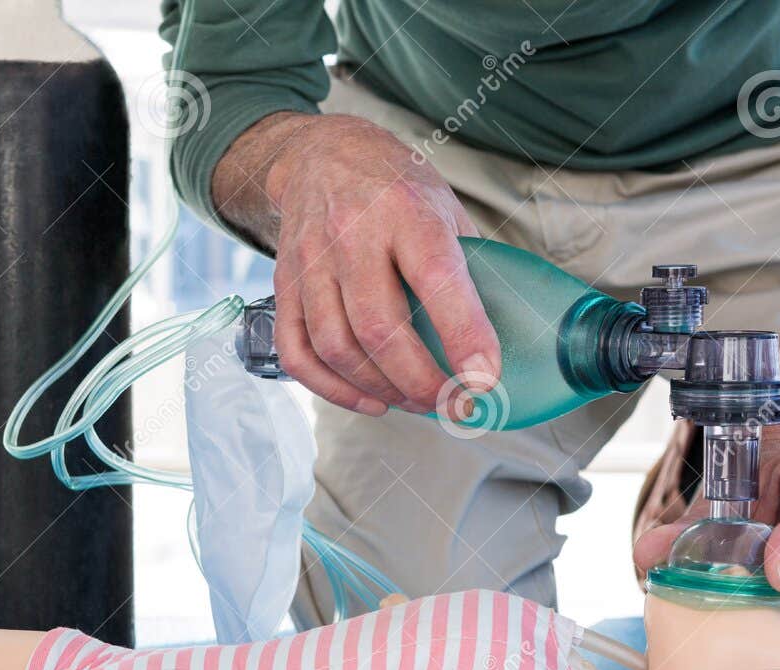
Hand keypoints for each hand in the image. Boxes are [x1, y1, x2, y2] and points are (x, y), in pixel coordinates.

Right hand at [214, 113, 500, 417]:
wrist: (321, 155)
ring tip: (415, 402)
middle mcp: (352, 234)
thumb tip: (495, 339)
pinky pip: (297, 353)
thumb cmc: (394, 187)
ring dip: (381, 390)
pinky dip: (333, 390)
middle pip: (379, 329)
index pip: (436, 279)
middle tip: (454, 403)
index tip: (485, 379)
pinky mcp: (284, 285)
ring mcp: (311, 261)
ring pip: (337, 347)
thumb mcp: (444, 206)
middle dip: (422, 382)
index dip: (464, 336)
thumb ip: (466, 267)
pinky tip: (369, 400)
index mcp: (407, 212)